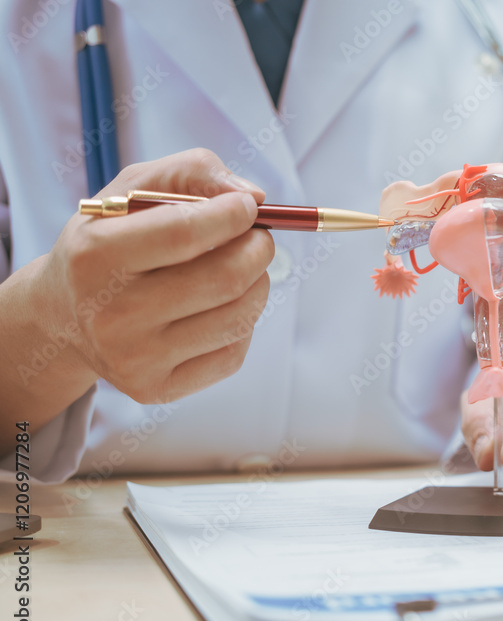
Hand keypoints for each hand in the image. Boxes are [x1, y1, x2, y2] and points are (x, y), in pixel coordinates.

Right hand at [16, 148, 271, 412]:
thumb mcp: (133, 190)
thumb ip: (193, 173)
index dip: (232, 216)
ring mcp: (134, 359)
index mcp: (96, 255)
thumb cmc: (111, 240)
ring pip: (238, 318)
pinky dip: (243, 323)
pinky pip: (233, 353)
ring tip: (242, 269)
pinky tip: (221, 308)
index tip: (249, 207)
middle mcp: (111, 313)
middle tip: (259, 238)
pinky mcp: (156, 389)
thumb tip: (255, 196)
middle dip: (258, 250)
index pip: (186, 232)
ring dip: (258, 285)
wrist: (67, 314)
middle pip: (223, 279)